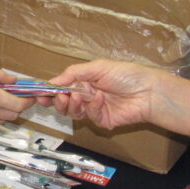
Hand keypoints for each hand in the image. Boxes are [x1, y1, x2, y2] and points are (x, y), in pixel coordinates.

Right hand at [39, 59, 161, 129]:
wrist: (149, 92)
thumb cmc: (126, 74)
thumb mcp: (97, 67)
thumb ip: (73, 73)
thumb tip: (53, 81)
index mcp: (85, 80)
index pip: (62, 87)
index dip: (51, 91)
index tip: (40, 93)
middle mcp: (87, 95)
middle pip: (63, 103)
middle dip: (57, 100)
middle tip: (57, 97)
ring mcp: (94, 109)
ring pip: (73, 112)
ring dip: (72, 104)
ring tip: (77, 96)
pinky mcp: (102, 121)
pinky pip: (90, 116)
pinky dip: (92, 107)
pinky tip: (99, 98)